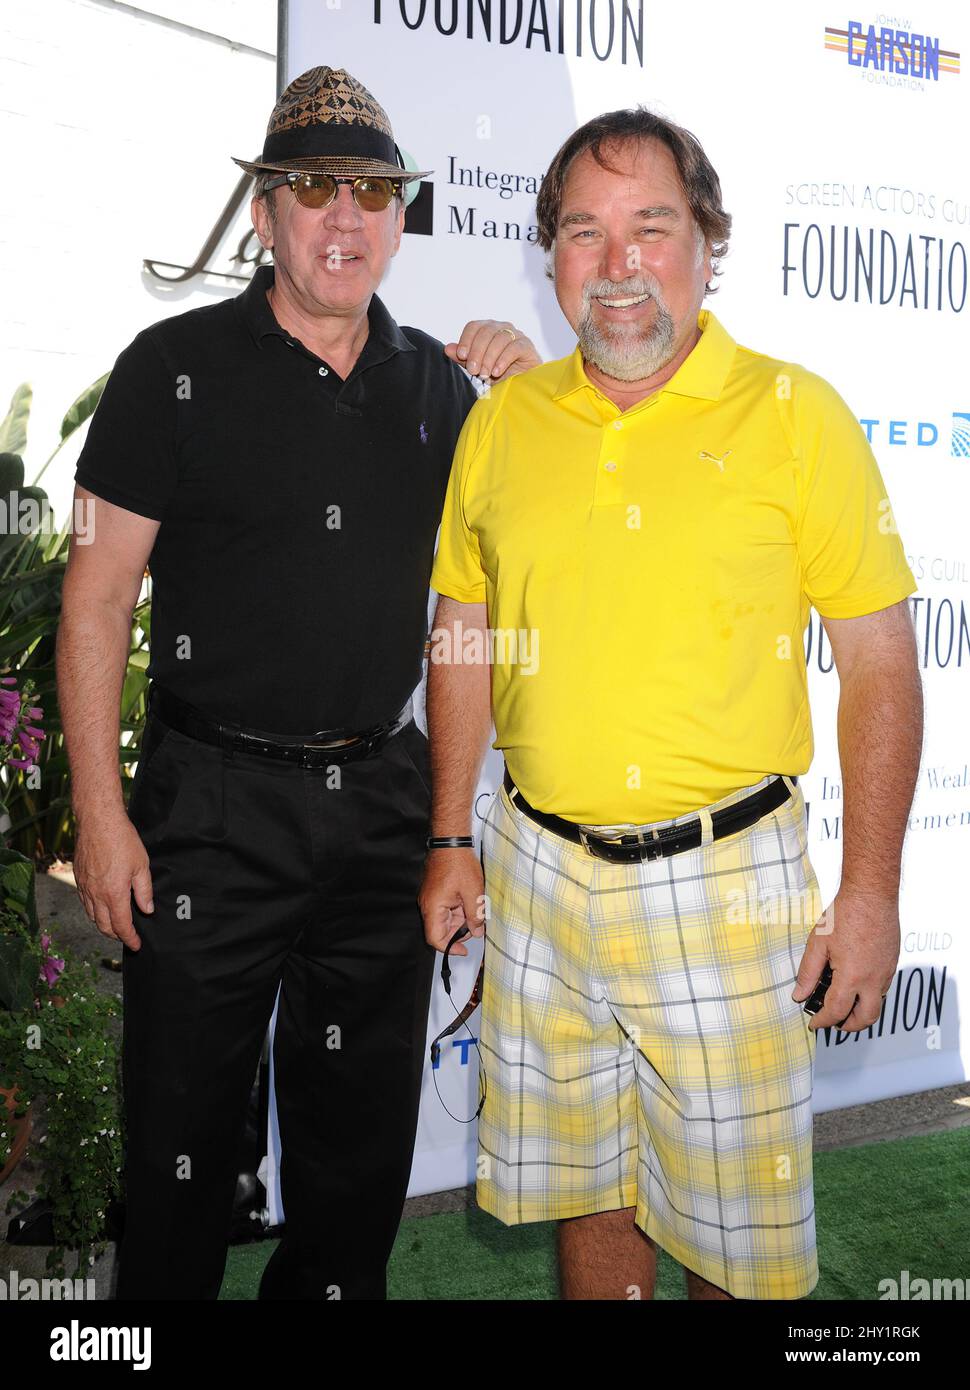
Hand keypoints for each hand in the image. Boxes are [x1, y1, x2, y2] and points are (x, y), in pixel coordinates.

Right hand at [72, 812, 153, 951]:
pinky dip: (93, 911)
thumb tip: (147, 910)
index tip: (136, 945)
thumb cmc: (122, 840)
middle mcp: (96, 895)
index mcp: (114, 894)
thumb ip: (144, 891)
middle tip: (127, 937)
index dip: (130, 938)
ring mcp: (84, 887)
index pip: (121, 926)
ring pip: (92, 916)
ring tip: (115, 926)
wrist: (98, 821)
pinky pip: (84, 903)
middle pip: (104, 926)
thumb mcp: (141, 866)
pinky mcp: (78, 878)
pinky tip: (101, 908)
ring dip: (104, 925)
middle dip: (116, 936)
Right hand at [419, 847, 485, 954]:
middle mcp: (428, 905)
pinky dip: (458, 910)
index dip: (449, 948)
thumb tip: (477, 932)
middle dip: (459, 931)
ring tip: (474, 908)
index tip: (463, 950)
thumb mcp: (473, 892)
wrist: (451, 842)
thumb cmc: (458, 862)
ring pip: (445, 920)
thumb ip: (474, 916)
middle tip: (475, 924)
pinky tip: (469, 902)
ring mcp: (431, 899)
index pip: (435, 938)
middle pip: (440, 930)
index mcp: (433, 907)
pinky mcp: (435, 893)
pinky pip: (445, 909)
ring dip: (460, 919)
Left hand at [445, 321, 540, 380]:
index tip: (462, 356)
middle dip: (477, 352)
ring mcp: (516, 335)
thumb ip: (463, 358)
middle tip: (473, 370)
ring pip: (500, 339)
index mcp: (488, 329)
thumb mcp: (477, 368)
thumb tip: (447, 348)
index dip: (466, 340)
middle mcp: (502, 327)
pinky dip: (503, 360)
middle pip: (486, 332)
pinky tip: (496, 372)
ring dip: (489, 358)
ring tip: (484, 375)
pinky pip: (514, 348)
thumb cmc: (498, 374)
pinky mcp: (527, 346)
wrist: (520, 386)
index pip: (474, 326)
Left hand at [792, 887, 899, 1031]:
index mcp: (851, 977)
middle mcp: (873, 980)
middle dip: (848, 1026)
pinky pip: (883, 989)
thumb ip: (808, 973)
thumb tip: (799, 995)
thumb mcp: (817, 944)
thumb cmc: (845, 915)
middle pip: (865, 1018)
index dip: (823, 1021)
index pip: (836, 1011)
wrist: (872, 895)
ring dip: (860, 1011)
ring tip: (842, 1003)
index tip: (814, 1023)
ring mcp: (886, 972)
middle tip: (833, 1022)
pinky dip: (869, 995)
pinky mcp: (892, 964)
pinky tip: (855, 983)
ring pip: (877, 1004)